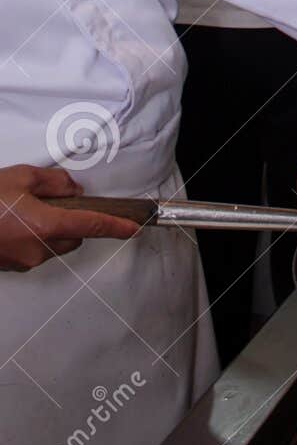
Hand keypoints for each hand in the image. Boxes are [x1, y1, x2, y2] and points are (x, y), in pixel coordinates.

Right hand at [0, 165, 138, 272]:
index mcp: (47, 226)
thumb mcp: (21, 177)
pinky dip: (34, 237)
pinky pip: (34, 251)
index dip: (117, 227)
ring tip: (24, 208)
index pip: (93, 226)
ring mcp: (24, 262)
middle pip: (74, 238)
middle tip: (53, 200)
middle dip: (73, 221)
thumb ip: (55, 182)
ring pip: (54, 246)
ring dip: (51, 230)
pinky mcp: (11, 267)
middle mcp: (39, 250)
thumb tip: (73, 191)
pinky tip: (14, 221)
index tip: (136, 227)